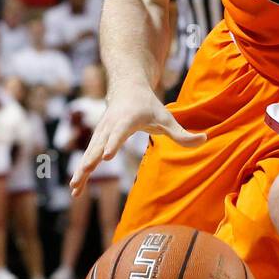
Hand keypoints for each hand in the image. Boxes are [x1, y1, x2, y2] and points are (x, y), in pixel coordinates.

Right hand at [69, 87, 204, 195]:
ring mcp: (100, 133)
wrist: (126, 88)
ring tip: (73, 189)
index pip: (119, 132)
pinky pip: (87, 158)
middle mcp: (110, 126)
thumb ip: (183, 133)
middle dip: (91, 160)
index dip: (113, 143)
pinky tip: (75, 190)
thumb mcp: (167, 118)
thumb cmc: (148, 105)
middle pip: (98, 144)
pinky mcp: (95, 140)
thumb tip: (205, 140)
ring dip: (81, 171)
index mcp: (127, 119)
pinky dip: (80, 173)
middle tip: (83, 173)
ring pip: (89, 153)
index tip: (107, 156)